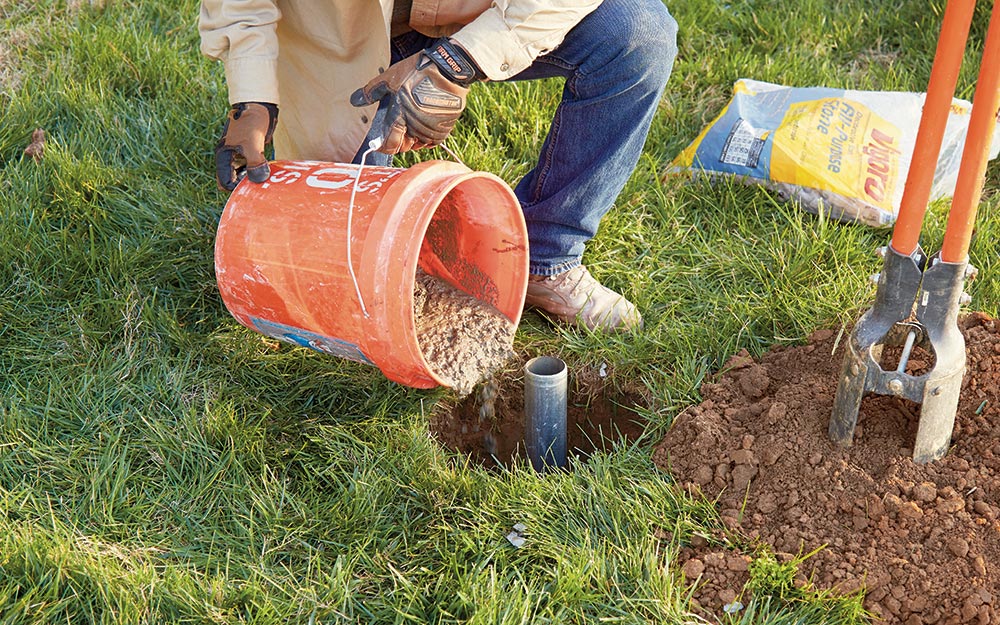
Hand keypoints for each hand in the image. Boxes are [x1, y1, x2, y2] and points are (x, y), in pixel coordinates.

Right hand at [214, 102, 277, 191]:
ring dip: (254, 178)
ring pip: (244, 174)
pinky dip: (260, 170)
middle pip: (234, 180)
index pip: (225, 182)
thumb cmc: (251, 122)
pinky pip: (253, 166)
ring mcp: (240, 154)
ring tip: (267, 179)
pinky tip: (269, 170)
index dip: (237, 188)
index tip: (252, 187)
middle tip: (261, 185)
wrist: (259, 105)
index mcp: (224, 156)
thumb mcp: (252, 144)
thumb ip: (254, 164)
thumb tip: (257, 180)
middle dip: (246, 185)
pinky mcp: (250, 151)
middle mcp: (230, 157)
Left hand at [350, 39, 481, 153]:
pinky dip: (427, 137)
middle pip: (405, 146)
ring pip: (419, 143)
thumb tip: (354, 101)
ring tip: (410, 128)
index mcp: (400, 116)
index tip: (379, 145)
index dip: (383, 147)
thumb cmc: (417, 71)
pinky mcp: (445, 126)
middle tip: (396, 133)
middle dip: (398, 142)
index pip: (390, 144)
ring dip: (413, 139)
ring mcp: (432, 127)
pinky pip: (434, 140)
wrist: (447, 68)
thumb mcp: (390, 78)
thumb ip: (372, 92)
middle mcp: (416, 126)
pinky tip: (424, 127)